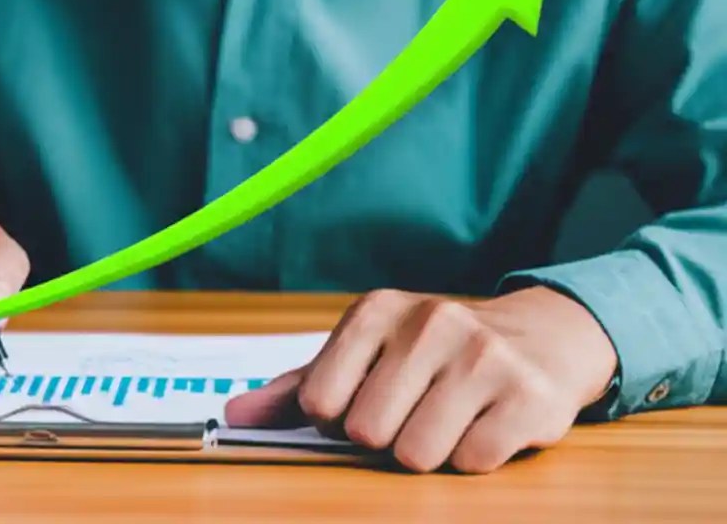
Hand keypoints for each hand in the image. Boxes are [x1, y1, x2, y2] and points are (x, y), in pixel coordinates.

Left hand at [224, 286, 617, 473]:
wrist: (541, 338)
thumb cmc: (430, 356)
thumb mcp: (364, 356)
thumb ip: (296, 389)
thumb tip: (232, 418)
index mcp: (376, 311)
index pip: (319, 401)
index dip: (337, 420)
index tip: (363, 403)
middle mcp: (430, 322)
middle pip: (367, 432)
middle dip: (384, 440)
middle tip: (412, 414)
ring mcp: (483, 357)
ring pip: (417, 454)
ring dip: (428, 452)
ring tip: (448, 420)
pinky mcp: (528, 396)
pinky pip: (472, 462)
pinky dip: (474, 459)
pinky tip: (485, 426)